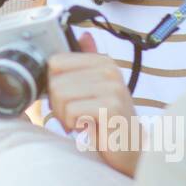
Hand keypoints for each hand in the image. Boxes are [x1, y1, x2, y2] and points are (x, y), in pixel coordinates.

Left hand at [46, 33, 139, 176]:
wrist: (131, 150)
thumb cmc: (107, 122)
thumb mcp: (94, 89)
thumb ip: (86, 64)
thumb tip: (85, 35)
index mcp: (102, 61)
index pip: (55, 62)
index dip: (54, 85)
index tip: (68, 99)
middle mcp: (109, 69)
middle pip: (55, 81)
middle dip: (58, 105)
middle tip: (76, 116)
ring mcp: (112, 87)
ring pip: (60, 95)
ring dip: (65, 116)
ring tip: (83, 122)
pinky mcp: (111, 106)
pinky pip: (71, 110)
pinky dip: (74, 124)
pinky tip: (89, 128)